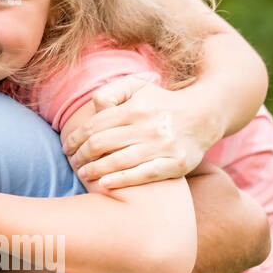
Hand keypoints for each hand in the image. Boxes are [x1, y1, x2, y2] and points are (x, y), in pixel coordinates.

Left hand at [63, 76, 217, 189]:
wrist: (205, 115)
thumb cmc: (161, 102)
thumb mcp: (137, 87)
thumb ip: (111, 92)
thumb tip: (93, 107)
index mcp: (135, 108)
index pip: (94, 126)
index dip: (76, 138)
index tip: (67, 147)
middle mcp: (148, 126)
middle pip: (102, 144)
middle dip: (82, 155)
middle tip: (72, 162)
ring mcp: (163, 146)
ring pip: (120, 160)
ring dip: (96, 169)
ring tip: (83, 174)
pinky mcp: (176, 163)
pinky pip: (145, 174)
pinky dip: (123, 180)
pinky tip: (105, 185)